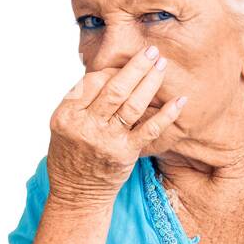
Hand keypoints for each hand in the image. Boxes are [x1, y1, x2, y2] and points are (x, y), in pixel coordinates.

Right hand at [46, 45, 187, 208]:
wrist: (77, 193)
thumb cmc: (72, 154)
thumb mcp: (64, 125)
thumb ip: (81, 101)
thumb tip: (109, 73)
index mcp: (66, 114)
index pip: (92, 82)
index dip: (112, 70)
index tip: (125, 64)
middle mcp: (85, 125)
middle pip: (115, 88)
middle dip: (136, 66)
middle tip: (152, 51)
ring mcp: (106, 140)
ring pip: (132, 104)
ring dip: (151, 82)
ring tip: (162, 65)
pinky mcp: (125, 153)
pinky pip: (149, 130)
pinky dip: (166, 114)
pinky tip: (179, 101)